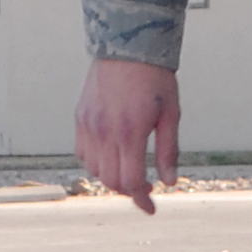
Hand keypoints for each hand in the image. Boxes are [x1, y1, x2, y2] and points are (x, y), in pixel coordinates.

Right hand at [76, 55, 181, 211]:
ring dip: (111, 177)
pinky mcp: (80, 117)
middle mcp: (104, 132)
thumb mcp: (171, 114)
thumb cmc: (154, 77)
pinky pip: (82, 153)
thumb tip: (169, 182)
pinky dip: (95, 162)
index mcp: (129, 132)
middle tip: (145, 186)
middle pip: (111, 181)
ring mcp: (88, 125)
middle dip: (129, 190)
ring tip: (129, 168)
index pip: (131, 181)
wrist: (128, 44)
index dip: (142, 200)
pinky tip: (111, 155)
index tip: (151, 208)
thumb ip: (168, 151)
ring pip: (94, 170)